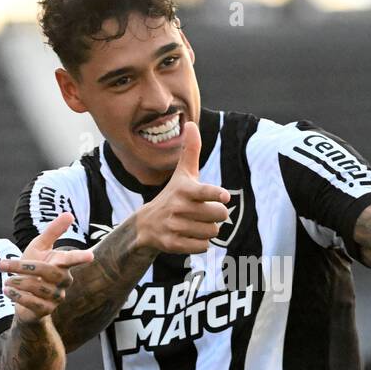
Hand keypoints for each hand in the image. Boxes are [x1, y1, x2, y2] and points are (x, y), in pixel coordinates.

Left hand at [0, 212, 94, 323]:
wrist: (23, 297)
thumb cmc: (33, 269)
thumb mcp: (39, 247)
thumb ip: (53, 232)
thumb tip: (70, 214)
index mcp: (62, 264)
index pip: (72, 260)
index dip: (80, 257)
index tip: (90, 255)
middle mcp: (63, 281)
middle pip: (49, 272)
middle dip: (24, 267)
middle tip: (2, 264)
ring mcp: (56, 297)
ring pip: (39, 288)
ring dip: (18, 282)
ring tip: (7, 281)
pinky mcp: (46, 310)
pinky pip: (33, 303)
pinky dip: (17, 296)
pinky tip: (8, 290)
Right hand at [134, 120, 230, 254]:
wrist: (145, 225)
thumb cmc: (172, 195)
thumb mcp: (181, 174)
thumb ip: (190, 151)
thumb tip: (191, 123)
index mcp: (183, 189)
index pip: (204, 192)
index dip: (216, 195)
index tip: (225, 197)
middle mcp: (178, 207)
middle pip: (217, 215)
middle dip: (217, 215)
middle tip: (208, 213)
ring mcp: (174, 226)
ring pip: (211, 232)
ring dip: (209, 230)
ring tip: (197, 224)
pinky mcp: (172, 244)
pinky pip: (202, 246)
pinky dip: (201, 243)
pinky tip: (191, 236)